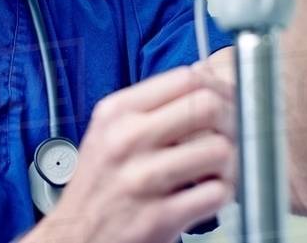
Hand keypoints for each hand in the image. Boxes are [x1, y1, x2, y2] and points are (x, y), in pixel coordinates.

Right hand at [29, 64, 235, 242]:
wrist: (75, 236)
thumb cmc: (98, 183)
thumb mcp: (107, 131)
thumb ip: (147, 107)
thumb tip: (202, 85)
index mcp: (116, 113)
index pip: (185, 78)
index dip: (216, 87)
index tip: (225, 99)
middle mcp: (127, 140)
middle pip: (206, 106)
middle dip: (230, 119)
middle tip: (231, 132)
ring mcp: (143, 179)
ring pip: (219, 150)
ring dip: (230, 161)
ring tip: (219, 167)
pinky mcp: (160, 217)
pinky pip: (216, 193)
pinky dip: (222, 193)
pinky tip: (209, 193)